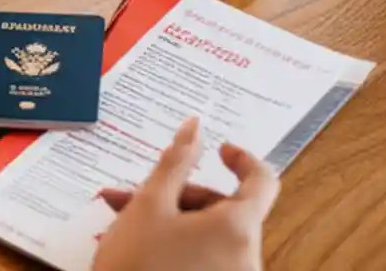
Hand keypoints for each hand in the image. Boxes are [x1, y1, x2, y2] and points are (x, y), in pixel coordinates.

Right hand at [92, 118, 280, 270]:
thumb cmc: (137, 265)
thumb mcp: (149, 204)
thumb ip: (175, 161)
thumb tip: (195, 128)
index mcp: (237, 227)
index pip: (262, 179)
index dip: (242, 158)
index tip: (217, 150)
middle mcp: (247, 256)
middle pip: (224, 208)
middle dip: (177, 195)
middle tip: (132, 196)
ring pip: (208, 233)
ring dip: (169, 220)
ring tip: (122, 222)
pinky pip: (204, 256)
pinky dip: (176, 244)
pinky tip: (137, 245)